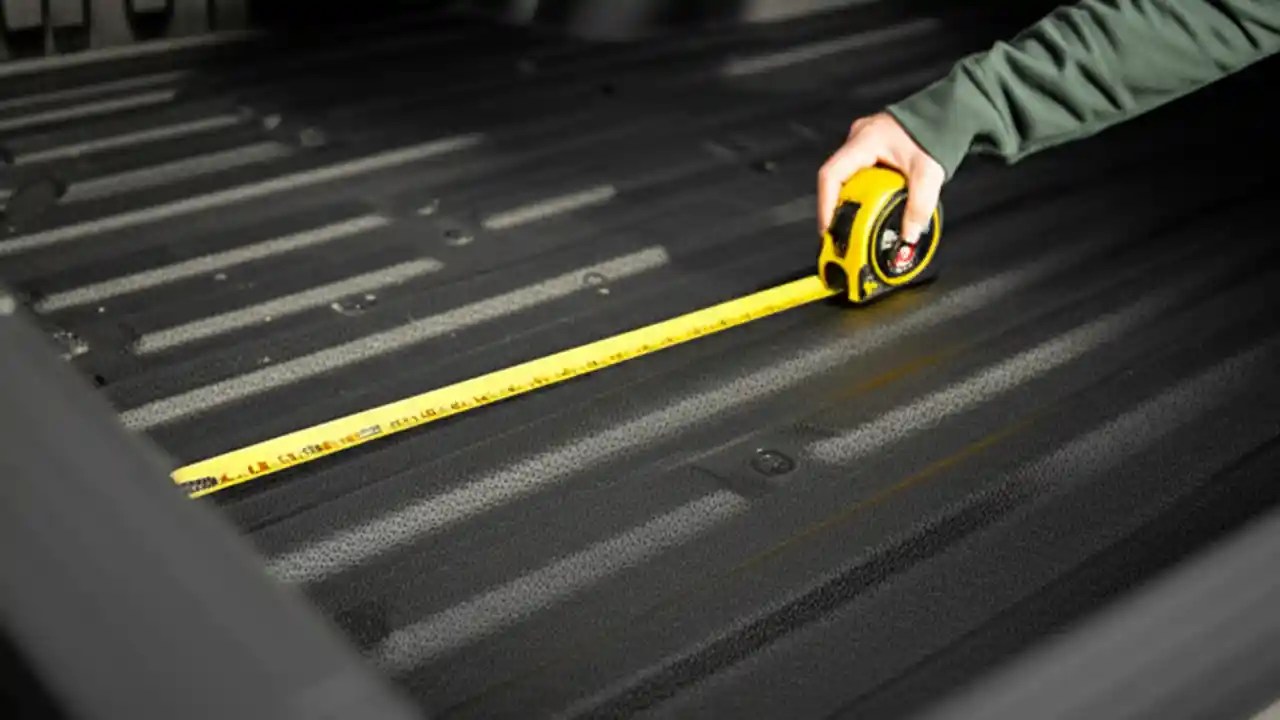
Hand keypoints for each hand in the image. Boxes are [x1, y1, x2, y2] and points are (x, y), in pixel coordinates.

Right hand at [817, 112, 944, 245]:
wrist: (949, 113)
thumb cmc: (936, 135)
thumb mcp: (929, 174)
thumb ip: (919, 207)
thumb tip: (908, 237)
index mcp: (864, 141)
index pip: (831, 174)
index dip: (825, 204)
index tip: (828, 228)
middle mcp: (857, 139)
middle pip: (835, 179)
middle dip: (836, 207)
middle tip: (841, 232)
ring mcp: (863, 141)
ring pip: (846, 176)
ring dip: (848, 200)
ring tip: (855, 224)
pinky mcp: (872, 146)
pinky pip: (858, 172)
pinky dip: (860, 192)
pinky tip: (870, 207)